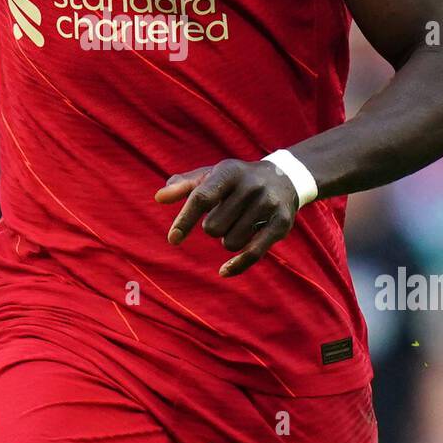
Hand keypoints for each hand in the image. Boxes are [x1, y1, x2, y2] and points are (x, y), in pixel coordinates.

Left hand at [154, 159, 298, 276]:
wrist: (284, 177)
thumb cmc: (235, 180)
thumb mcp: (210, 176)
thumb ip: (183, 186)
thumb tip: (159, 197)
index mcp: (229, 171)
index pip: (202, 197)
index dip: (185, 220)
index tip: (173, 239)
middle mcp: (251, 186)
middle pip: (214, 227)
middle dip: (212, 228)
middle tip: (224, 216)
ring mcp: (268, 204)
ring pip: (231, 242)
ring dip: (227, 239)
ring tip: (238, 224)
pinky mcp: (281, 223)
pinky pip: (253, 253)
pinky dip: (236, 265)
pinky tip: (223, 271)